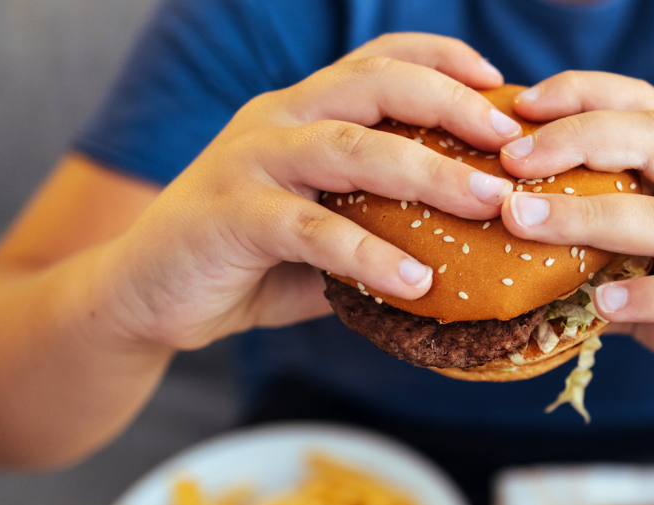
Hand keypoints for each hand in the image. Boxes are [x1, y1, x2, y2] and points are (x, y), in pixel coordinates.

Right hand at [96, 34, 521, 349]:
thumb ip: (376, 224)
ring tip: (489, 202)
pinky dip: (369, 254)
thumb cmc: (245, 260)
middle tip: (511, 140)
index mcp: (303, 111)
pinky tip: (418, 281)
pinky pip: (312, 229)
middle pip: (376, 86)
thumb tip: (466, 248)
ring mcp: (251, 161)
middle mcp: (279, 120)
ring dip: (428, 172)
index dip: (443, 59)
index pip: (380, 61)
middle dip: (453, 104)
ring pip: (351, 148)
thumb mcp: (320, 231)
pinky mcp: (231, 215)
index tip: (500, 83)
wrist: (142, 295)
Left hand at [499, 72, 653, 421]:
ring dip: (594, 217)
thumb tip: (507, 251)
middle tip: (511, 161)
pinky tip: (605, 303)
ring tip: (528, 224)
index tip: (519, 108)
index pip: (646, 106)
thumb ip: (596, 254)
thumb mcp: (652, 270)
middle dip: (578, 141)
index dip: (584, 95)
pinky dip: (653, 295)